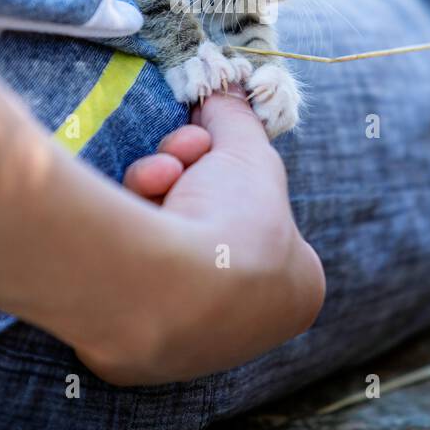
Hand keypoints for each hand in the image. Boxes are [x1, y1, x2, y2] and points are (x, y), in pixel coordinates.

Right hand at [81, 86, 325, 384]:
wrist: (169, 288)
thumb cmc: (232, 221)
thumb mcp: (246, 150)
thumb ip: (237, 117)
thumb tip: (226, 88)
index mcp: (296, 291)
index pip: (262, 217)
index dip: (233, 171)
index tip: (210, 144)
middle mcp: (249, 323)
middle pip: (212, 219)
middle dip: (192, 173)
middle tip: (184, 154)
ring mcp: (190, 337)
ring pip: (171, 234)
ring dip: (161, 188)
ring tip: (158, 178)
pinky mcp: (133, 342)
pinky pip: (136, 263)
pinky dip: (134, 224)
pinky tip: (135, 205)